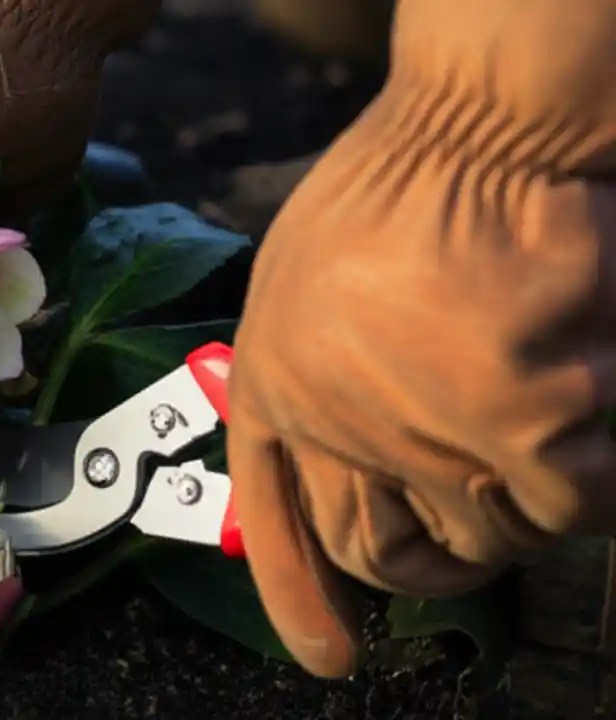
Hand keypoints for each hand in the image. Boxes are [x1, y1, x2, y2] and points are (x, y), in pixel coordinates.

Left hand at [226, 0, 615, 676]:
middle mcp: (333, 428)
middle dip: (441, 557)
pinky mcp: (519, 425)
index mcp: (275, 387)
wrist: (480, 126)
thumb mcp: (310, 280)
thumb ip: (326, 373)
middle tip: (484, 515)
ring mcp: (423, 435)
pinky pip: (576, 504)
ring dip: (526, 491)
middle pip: (389, 553)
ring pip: (493, 533)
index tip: (328, 658)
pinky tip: (600, 404)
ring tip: (547, 403)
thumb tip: (368, 457)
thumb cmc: (402, 185)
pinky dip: (602, 474)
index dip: (299, 598)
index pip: (280, 521)